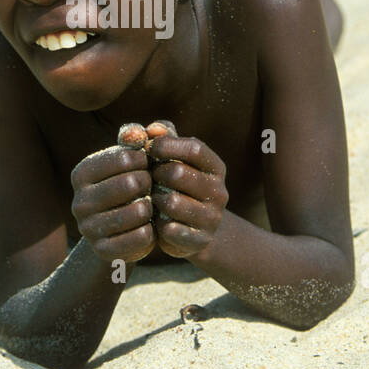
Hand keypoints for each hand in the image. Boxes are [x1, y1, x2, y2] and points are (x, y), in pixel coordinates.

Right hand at [69, 145, 155, 265]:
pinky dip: (151, 231)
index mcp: (81, 173)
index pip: (126, 158)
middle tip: (150, 189)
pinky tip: (147, 227)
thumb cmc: (130, 186)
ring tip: (149, 206)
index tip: (146, 167)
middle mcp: (79, 201)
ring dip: (151, 208)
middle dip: (150, 184)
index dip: (146, 161)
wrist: (120, 231)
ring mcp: (88, 228)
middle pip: (132, 183)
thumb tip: (138, 132)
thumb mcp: (132, 159)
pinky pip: (142, 236)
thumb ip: (136, 138)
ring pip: (139, 211)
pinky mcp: (103, 251)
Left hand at [146, 133, 228, 259]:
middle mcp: (219, 192)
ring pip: (172, 202)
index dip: (168, 145)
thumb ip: (161, 138)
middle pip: (178, 173)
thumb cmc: (175, 184)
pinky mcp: (200, 240)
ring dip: (155, 199)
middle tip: (149, 178)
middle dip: (156, 174)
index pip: (194, 148)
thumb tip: (152, 128)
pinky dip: (158, 224)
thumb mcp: (172, 158)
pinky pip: (171, 229)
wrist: (193, 229)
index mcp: (215, 168)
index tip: (149, 148)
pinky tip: (157, 220)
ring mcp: (212, 218)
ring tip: (152, 199)